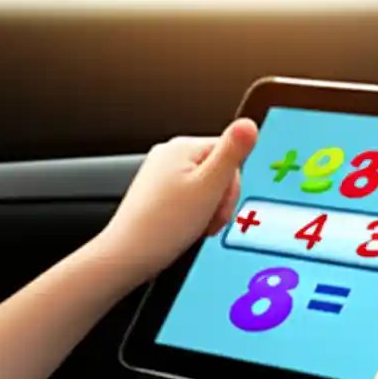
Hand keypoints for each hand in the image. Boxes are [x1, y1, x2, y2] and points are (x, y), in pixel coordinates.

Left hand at [96, 119, 257, 281]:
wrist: (128, 255)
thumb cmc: (163, 224)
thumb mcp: (209, 186)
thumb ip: (232, 153)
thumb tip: (249, 123)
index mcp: (182, 147)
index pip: (230, 154)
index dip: (232, 184)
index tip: (220, 205)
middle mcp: (168, 155)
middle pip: (218, 171)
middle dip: (220, 199)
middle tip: (208, 219)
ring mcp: (160, 174)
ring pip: (205, 187)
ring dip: (208, 210)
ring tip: (195, 226)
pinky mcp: (157, 193)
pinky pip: (189, 198)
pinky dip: (193, 215)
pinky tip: (186, 227)